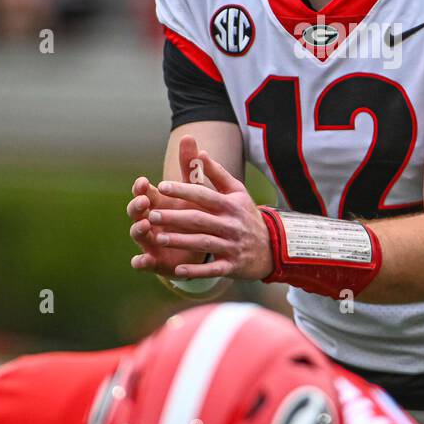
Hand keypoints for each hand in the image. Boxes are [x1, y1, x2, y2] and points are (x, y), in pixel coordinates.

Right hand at [127, 136, 209, 275]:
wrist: (201, 245)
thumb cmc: (192, 213)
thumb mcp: (194, 190)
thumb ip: (189, 166)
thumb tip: (189, 135)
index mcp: (157, 203)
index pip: (144, 192)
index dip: (141, 188)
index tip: (144, 181)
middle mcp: (149, 220)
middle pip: (136, 211)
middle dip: (136, 206)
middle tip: (143, 202)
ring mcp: (150, 240)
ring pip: (137, 234)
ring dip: (138, 229)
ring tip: (145, 225)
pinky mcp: (154, 260)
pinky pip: (143, 262)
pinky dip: (140, 262)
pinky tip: (139, 261)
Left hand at [135, 148, 273, 281]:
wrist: (272, 247)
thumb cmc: (247, 216)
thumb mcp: (237, 192)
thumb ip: (218, 173)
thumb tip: (201, 152)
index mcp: (230, 205)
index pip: (204, 195)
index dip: (183, 190)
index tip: (161, 186)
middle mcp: (231, 224)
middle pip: (199, 219)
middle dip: (174, 217)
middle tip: (151, 215)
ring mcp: (232, 246)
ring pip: (203, 243)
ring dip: (180, 241)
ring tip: (157, 238)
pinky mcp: (232, 266)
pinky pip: (212, 269)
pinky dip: (196, 271)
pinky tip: (177, 271)